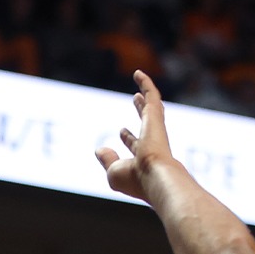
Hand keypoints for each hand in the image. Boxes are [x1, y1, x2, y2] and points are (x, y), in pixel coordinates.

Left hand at [95, 70, 177, 201]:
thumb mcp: (114, 172)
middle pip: (147, 122)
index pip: (135, 144)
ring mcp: (155, 128)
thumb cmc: (135, 180)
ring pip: (151, 106)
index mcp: (143, 157)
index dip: (129, 138)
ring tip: (140, 83)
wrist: (154, 177)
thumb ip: (107, 160)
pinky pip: (151, 94)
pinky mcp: (155, 115)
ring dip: (146, 95)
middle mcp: (152, 141)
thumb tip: (99, 150)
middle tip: (136, 99)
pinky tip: (137, 73)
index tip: (122, 131)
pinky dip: (145, 83)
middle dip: (141, 111)